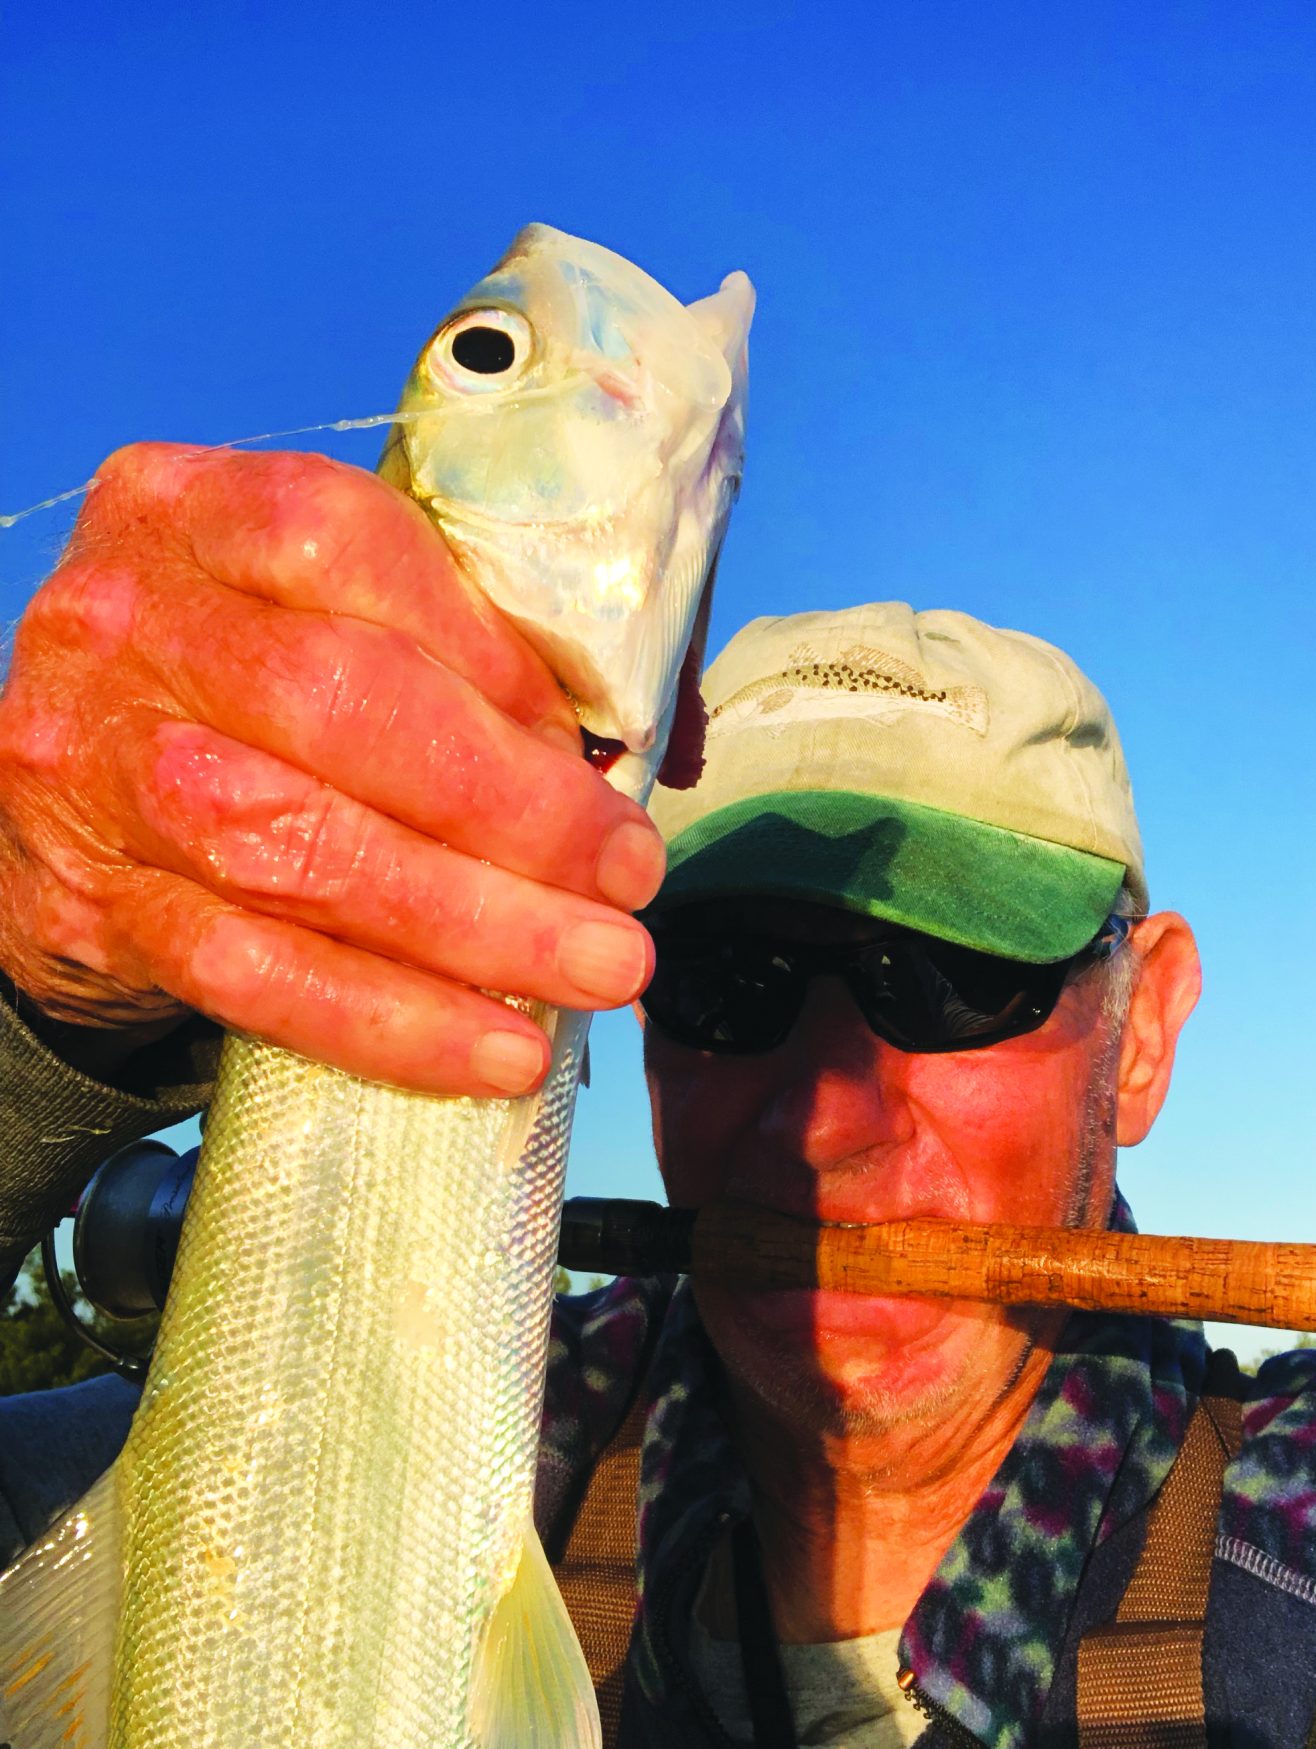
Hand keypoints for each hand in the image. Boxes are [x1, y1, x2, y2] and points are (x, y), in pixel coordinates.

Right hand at [0, 444, 666, 1095]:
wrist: (66, 815)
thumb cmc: (244, 707)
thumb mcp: (319, 620)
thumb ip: (458, 648)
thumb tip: (630, 757)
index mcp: (192, 511)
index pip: (355, 552)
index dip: (495, 657)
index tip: (594, 751)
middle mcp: (123, 622)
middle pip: (337, 703)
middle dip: (512, 806)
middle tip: (629, 880)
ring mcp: (94, 768)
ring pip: (300, 851)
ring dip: (477, 926)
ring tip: (599, 970)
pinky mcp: (94, 906)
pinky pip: (255, 975)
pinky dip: (392, 1022)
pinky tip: (495, 1052)